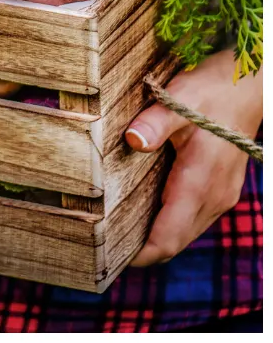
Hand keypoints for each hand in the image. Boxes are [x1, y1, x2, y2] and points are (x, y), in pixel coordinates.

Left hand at [125, 49, 261, 266]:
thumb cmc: (209, 92)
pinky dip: (170, 223)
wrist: (245, 89)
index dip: (144, 253)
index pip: (171, 235)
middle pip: (177, 240)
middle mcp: (213, 197)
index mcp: (200, 182)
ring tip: (118, 234)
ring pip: (186, 231)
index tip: (112, 259)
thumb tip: (132, 141)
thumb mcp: (177, 101)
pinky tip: (144, 212)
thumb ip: (154, 124)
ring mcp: (219, 195)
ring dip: (158, 237)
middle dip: (145, 250)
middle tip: (105, 251)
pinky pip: (192, 217)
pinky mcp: (219, 188)